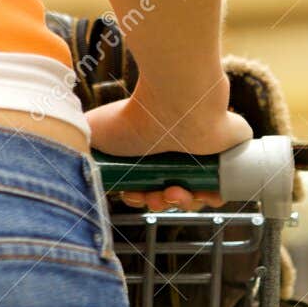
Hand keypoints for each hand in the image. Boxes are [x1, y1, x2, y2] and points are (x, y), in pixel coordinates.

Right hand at [85, 78, 252, 211]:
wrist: (175, 103)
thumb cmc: (133, 115)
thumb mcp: (94, 133)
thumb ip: (85, 149)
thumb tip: (79, 164)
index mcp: (149, 148)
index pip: (146, 183)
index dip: (139, 196)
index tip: (133, 195)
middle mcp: (175, 151)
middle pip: (170, 192)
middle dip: (158, 202)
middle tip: (153, 197)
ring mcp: (203, 153)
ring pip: (196, 193)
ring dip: (182, 203)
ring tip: (176, 193)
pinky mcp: (229, 154)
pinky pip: (225, 185)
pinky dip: (213, 197)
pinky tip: (202, 194)